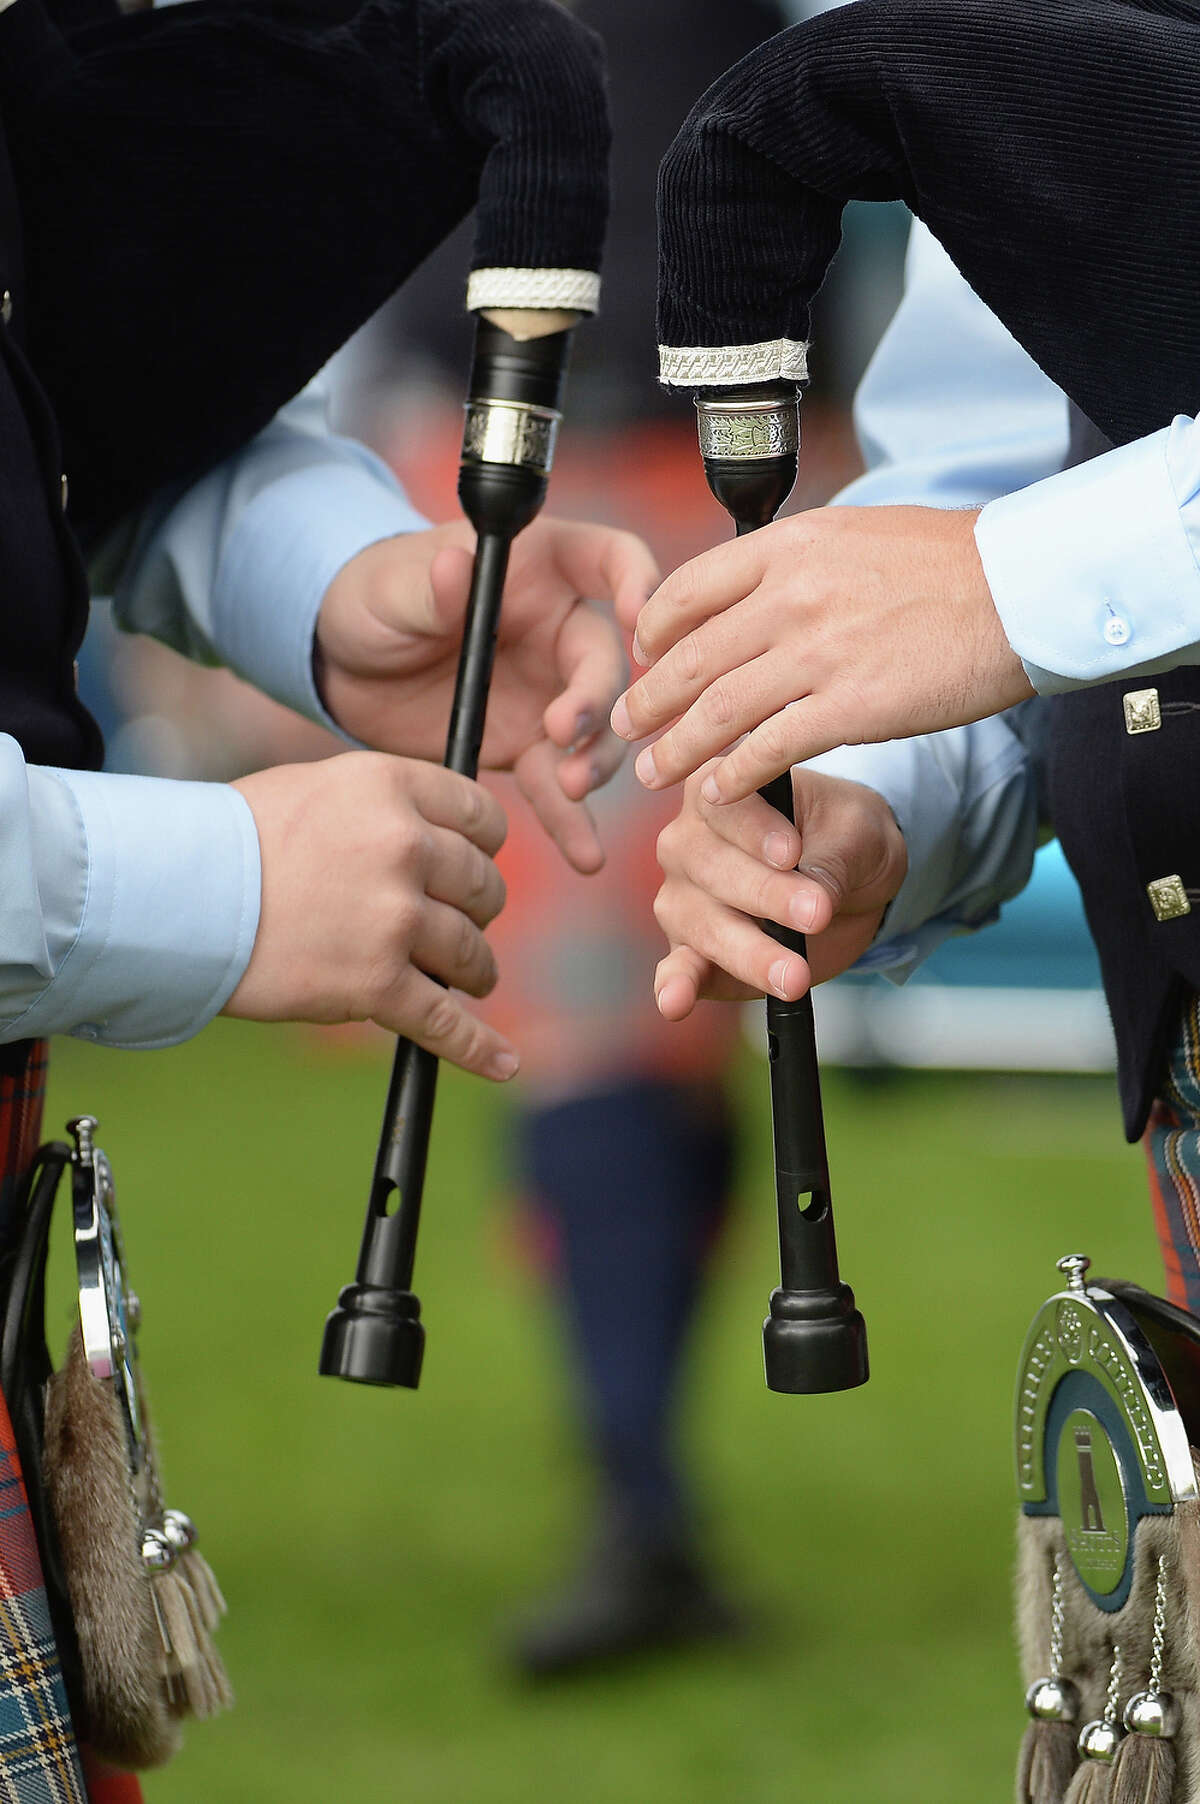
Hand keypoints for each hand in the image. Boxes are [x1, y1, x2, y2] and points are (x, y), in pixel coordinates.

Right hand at [224, 752, 518, 1078]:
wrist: (178, 894)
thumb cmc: (234, 840)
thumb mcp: (318, 788)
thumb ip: (383, 808)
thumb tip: (435, 839)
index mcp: (390, 787)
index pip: (481, 814)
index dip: (486, 845)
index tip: (478, 864)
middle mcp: (403, 846)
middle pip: (484, 885)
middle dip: (478, 909)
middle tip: (459, 924)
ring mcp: (393, 917)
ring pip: (471, 952)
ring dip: (475, 971)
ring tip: (467, 979)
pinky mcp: (377, 982)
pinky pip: (446, 1023)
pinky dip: (480, 1049)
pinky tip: (503, 1065)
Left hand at [315, 516, 658, 871]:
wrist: (342, 665)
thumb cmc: (374, 596)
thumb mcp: (393, 585)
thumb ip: (429, 585)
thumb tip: (454, 565)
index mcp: (541, 570)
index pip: (611, 559)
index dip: (637, 581)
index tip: (635, 617)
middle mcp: (560, 630)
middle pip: (606, 663)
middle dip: (597, 701)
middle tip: (563, 733)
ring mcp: (550, 693)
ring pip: (597, 732)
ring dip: (595, 763)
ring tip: (569, 790)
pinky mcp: (527, 746)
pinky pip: (558, 783)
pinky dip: (570, 820)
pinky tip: (583, 854)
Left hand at [611, 505, 1032, 802]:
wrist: (1020, 590)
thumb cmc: (948, 564)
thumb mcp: (856, 534)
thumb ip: (796, 563)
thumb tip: (755, 589)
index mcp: (789, 548)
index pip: (688, 590)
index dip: (654, 631)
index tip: (645, 658)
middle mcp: (791, 597)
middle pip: (692, 657)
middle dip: (649, 700)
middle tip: (625, 727)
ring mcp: (819, 653)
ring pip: (718, 709)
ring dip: (677, 748)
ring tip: (653, 773)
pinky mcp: (851, 707)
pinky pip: (770, 749)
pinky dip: (735, 776)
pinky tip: (716, 795)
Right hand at [652, 763, 907, 1019]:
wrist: (853, 884)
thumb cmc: (846, 839)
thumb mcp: (858, 834)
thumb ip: (832, 858)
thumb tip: (815, 901)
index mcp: (720, 789)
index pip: (724, 806)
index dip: (755, 832)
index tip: (792, 854)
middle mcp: (687, 841)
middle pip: (708, 866)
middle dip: (765, 895)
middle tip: (817, 914)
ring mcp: (682, 898)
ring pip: (699, 922)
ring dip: (747, 951)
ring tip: (793, 976)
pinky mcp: (693, 951)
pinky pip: (677, 968)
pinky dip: (675, 985)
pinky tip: (676, 1002)